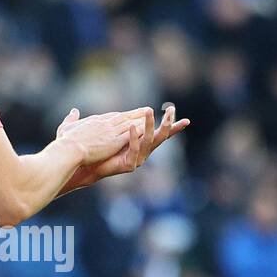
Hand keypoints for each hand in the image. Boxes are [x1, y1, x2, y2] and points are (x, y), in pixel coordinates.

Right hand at [55, 107, 140, 165]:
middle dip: (135, 113)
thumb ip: (71, 118)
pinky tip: (146, 129)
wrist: (69, 150)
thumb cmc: (65, 142)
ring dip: (140, 120)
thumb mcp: (66, 127)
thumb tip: (73, 111)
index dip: (121, 114)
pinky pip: (130, 135)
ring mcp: (110, 132)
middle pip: (123, 116)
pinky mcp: (114, 142)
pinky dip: (138, 131)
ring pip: (129, 124)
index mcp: (94, 121)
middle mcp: (104, 124)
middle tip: (146, 109)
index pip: (111, 116)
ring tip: (150, 116)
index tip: (128, 113)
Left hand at [72, 104, 189, 185]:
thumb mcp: (118, 132)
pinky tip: (132, 126)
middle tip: (171, 110)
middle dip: (167, 123)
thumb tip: (134, 110)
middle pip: (160, 137)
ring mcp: (137, 159)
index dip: (173, 127)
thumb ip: (127, 122)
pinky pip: (134, 149)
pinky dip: (133, 137)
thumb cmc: (102, 149)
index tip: (186, 120)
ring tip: (149, 111)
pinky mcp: (129, 165)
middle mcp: (143, 152)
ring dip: (149, 125)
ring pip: (148, 141)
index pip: (161, 133)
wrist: (89, 166)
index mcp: (143, 144)